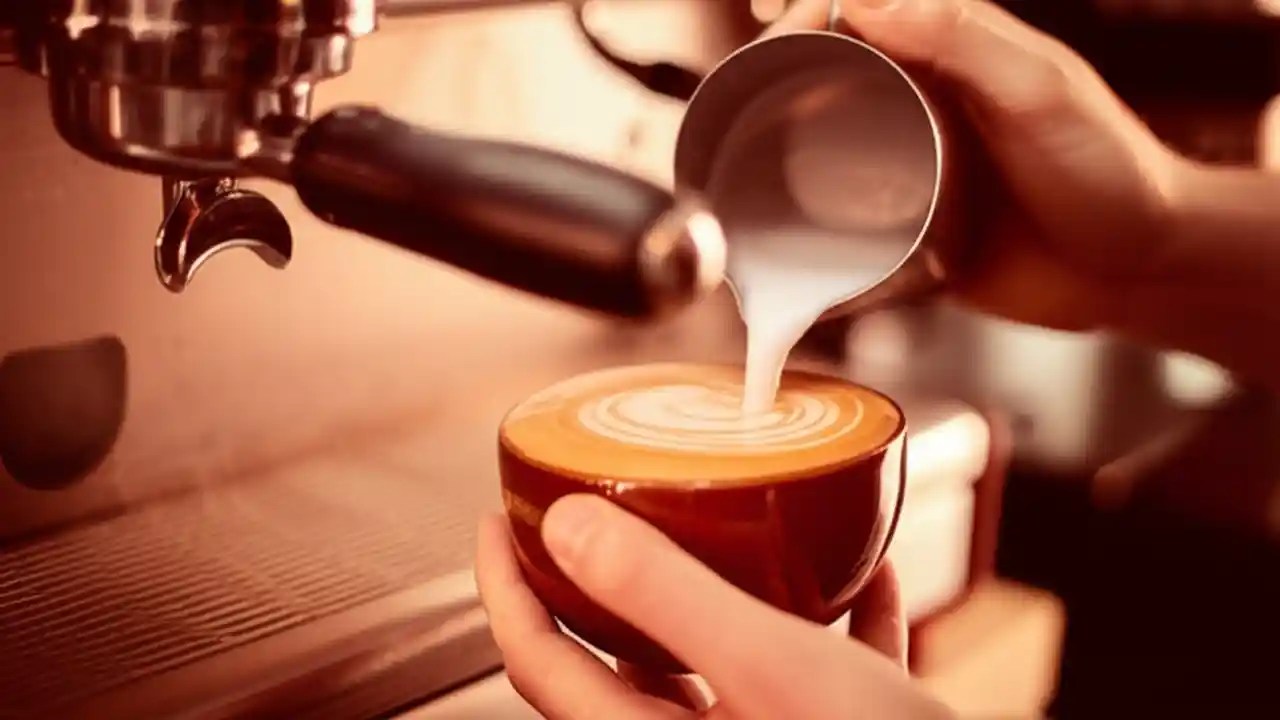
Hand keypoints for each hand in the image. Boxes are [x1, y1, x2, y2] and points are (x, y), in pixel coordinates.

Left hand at [475, 495, 955, 718]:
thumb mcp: (768, 666)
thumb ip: (664, 596)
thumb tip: (562, 527)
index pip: (537, 660)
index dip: (504, 586)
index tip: (499, 516)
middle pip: (620, 655)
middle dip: (608, 577)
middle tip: (603, 506)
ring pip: (719, 661)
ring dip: (725, 593)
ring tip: (732, 527)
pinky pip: (811, 672)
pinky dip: (831, 621)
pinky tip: (868, 574)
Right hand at [779, 0, 1184, 331]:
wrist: (1136, 273)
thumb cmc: (1109, 172)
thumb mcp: (1041, 91)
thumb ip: (963, 38)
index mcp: (953, 50)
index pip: (861, 7)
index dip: (808, 5)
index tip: (770, 25)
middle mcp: (925, 101)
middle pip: (829, 68)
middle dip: (777, 67)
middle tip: (741, 88)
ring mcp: (913, 165)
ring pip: (826, 141)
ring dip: (780, 141)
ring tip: (738, 156)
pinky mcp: (908, 228)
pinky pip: (843, 218)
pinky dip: (805, 221)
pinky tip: (776, 232)